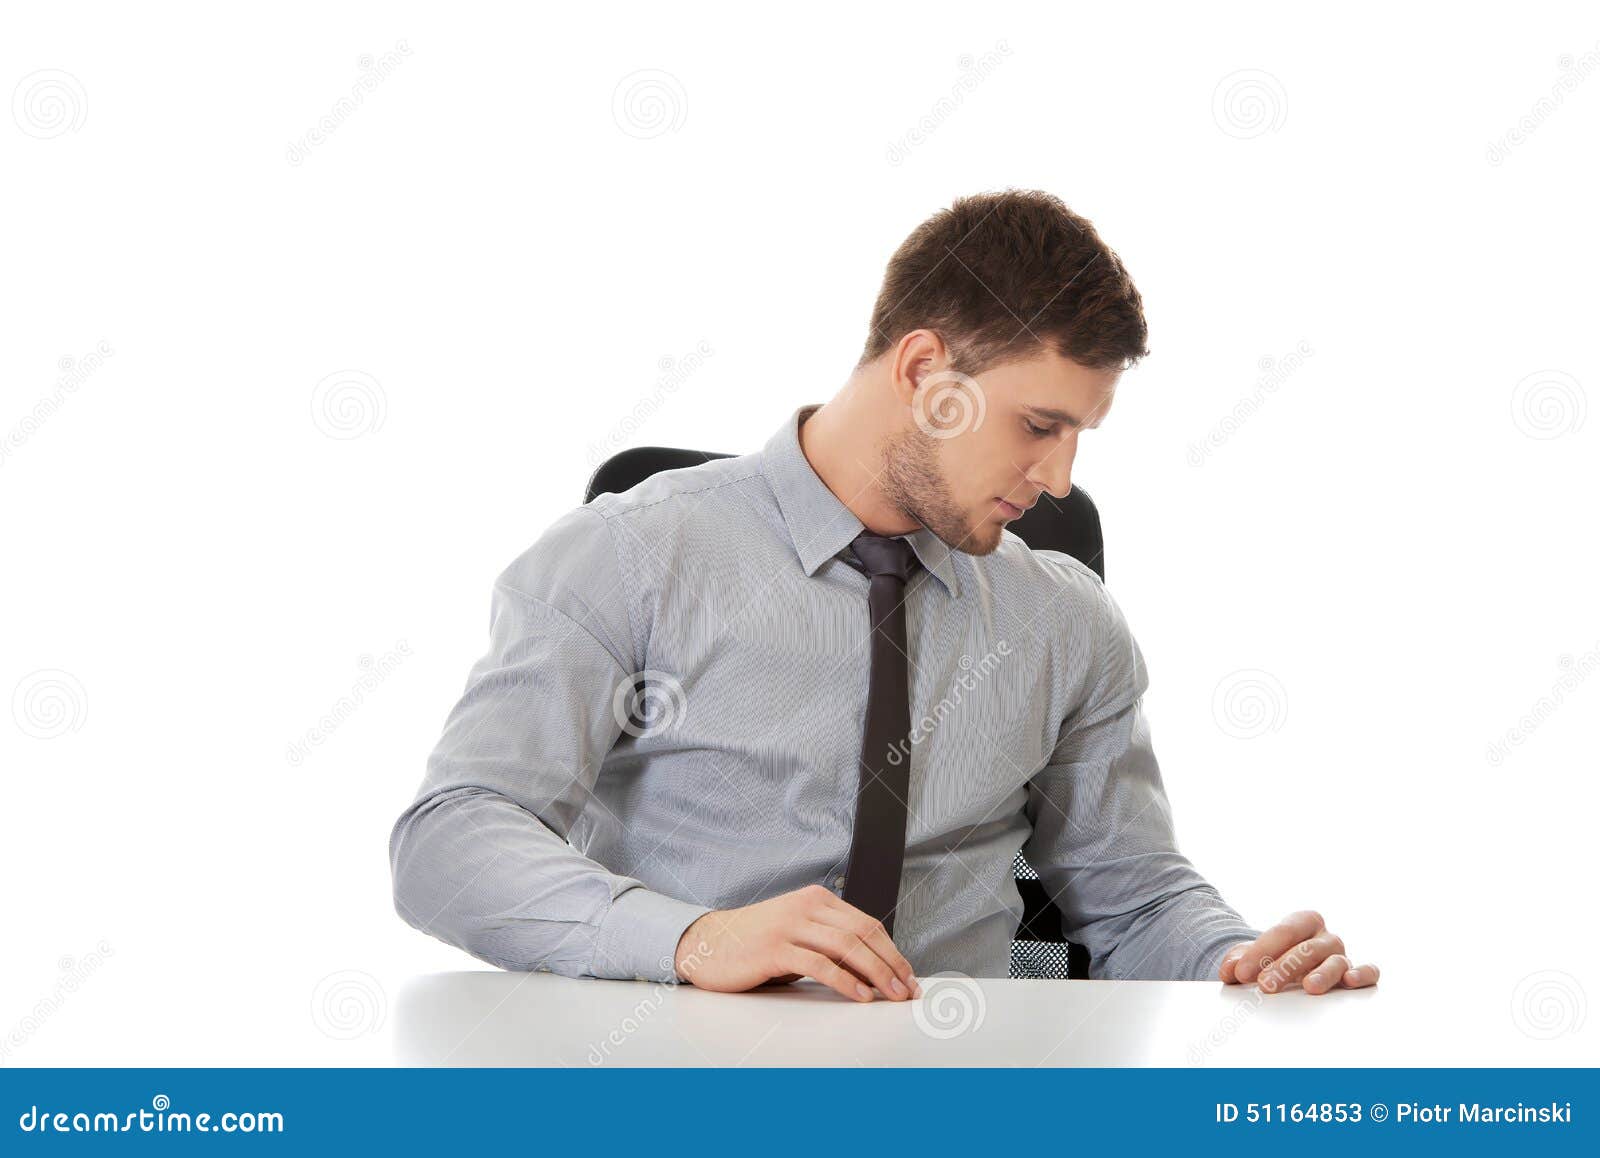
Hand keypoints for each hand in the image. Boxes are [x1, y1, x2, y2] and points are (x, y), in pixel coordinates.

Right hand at [673, 884, 921, 1002]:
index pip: (867, 923)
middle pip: (862, 933)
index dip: (892, 951)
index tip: (908, 977)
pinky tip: (860, 995)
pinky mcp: (774, 947)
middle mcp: (806, 905)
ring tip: (892, 996)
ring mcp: (789, 924)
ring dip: (876, 974)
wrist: (706, 943)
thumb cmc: (755, 944)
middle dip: (891, 964)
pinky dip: (845, 980)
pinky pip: (818, 963)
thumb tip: (872, 970)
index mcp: (816, 899)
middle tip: (908, 991)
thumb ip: (828, 943)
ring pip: (846, 946)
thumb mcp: (797, 934)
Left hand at [1218, 910, 1378, 995]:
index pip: (1282, 932)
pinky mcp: (1356, 973)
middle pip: (1306, 948)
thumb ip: (1239, 959)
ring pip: (1335, 961)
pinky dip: (1364, 974)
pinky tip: (1350, 981)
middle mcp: (1325, 936)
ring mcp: (1342, 955)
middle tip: (1264, 985)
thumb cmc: (1274, 958)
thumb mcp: (1253, 956)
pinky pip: (1369, 971)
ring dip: (1322, 974)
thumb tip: (1230, 971)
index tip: (1241, 972)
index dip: (1261, 951)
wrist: (1293, 965)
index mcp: (1302, 921)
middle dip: (1284, 967)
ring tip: (1308, 987)